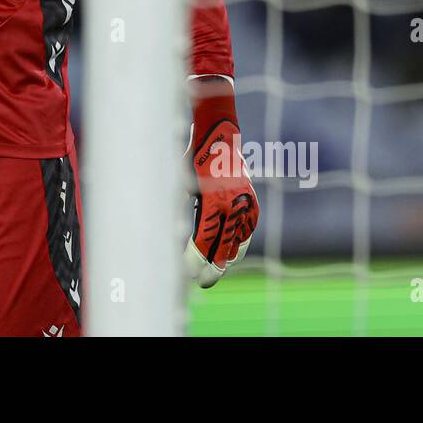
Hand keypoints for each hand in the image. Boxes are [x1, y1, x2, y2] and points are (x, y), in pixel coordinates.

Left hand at [185, 118, 258, 288]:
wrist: (218, 138)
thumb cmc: (192, 159)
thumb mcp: (180, 185)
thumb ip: (178, 210)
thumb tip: (170, 236)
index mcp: (215, 205)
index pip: (204, 244)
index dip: (195, 262)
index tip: (186, 274)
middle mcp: (234, 209)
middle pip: (224, 251)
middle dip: (212, 270)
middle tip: (202, 284)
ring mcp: (246, 207)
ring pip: (239, 245)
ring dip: (226, 259)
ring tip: (215, 272)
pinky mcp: (252, 204)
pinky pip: (248, 232)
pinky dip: (240, 244)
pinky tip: (231, 253)